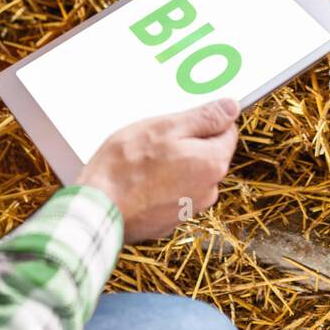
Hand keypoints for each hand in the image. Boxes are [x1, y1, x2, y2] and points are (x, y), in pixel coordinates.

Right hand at [76, 99, 239, 242]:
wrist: (98, 210)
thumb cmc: (127, 166)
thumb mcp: (165, 128)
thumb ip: (203, 118)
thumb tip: (231, 108)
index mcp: (213, 163)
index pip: (227, 132)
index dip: (204, 120)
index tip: (181, 119)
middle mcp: (208, 190)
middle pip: (208, 155)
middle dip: (186, 143)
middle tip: (155, 138)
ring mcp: (189, 209)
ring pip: (188, 175)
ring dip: (173, 165)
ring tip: (142, 160)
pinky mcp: (168, 222)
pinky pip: (172, 194)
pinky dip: (160, 185)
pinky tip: (138, 180)